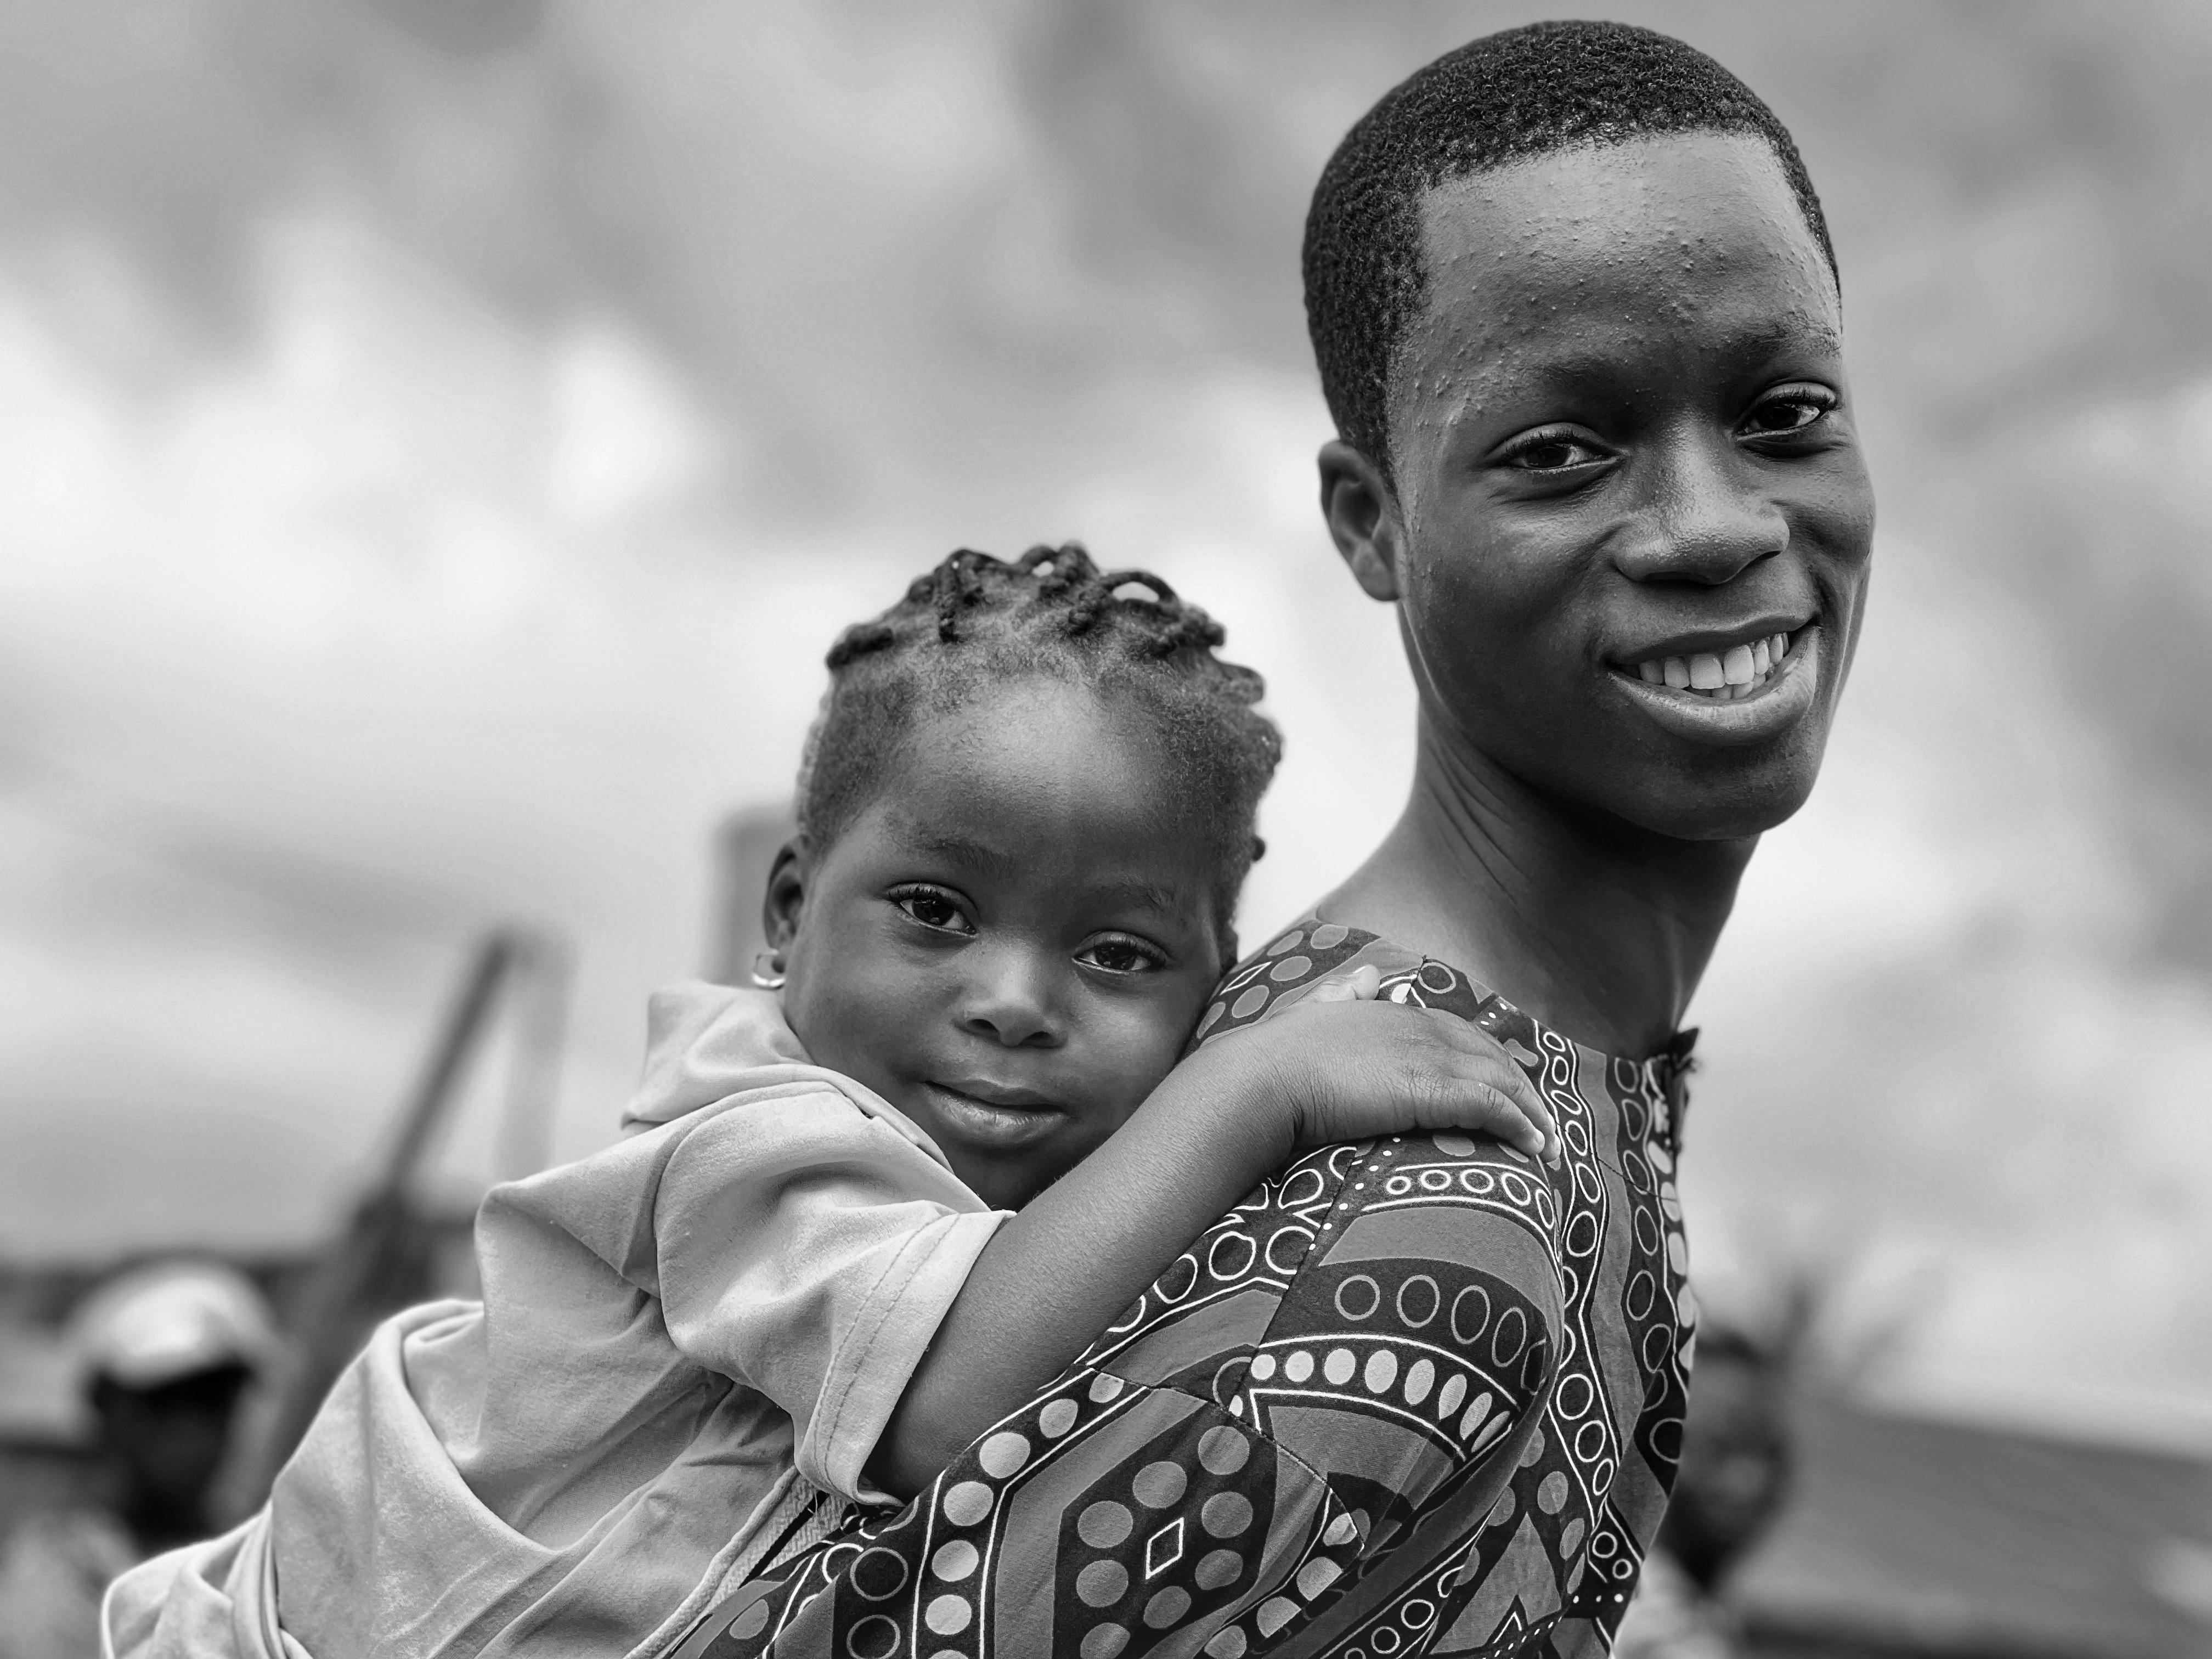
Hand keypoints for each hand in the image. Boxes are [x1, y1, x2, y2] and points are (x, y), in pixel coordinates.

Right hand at [1193, 965, 1560, 1162]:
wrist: (1264, 1078)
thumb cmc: (1280, 1057)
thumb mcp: (1318, 1014)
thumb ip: (1344, 996)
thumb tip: (1362, 975)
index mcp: (1397, 1014)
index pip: (1464, 1034)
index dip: (1493, 1062)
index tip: (1511, 1089)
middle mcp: (1421, 1028)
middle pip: (1494, 1056)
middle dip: (1524, 1090)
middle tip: (1543, 1123)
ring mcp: (1427, 1057)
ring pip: (1503, 1082)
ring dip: (1533, 1114)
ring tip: (1548, 1145)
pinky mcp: (1429, 1090)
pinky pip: (1492, 1106)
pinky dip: (1520, 1124)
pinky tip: (1534, 1145)